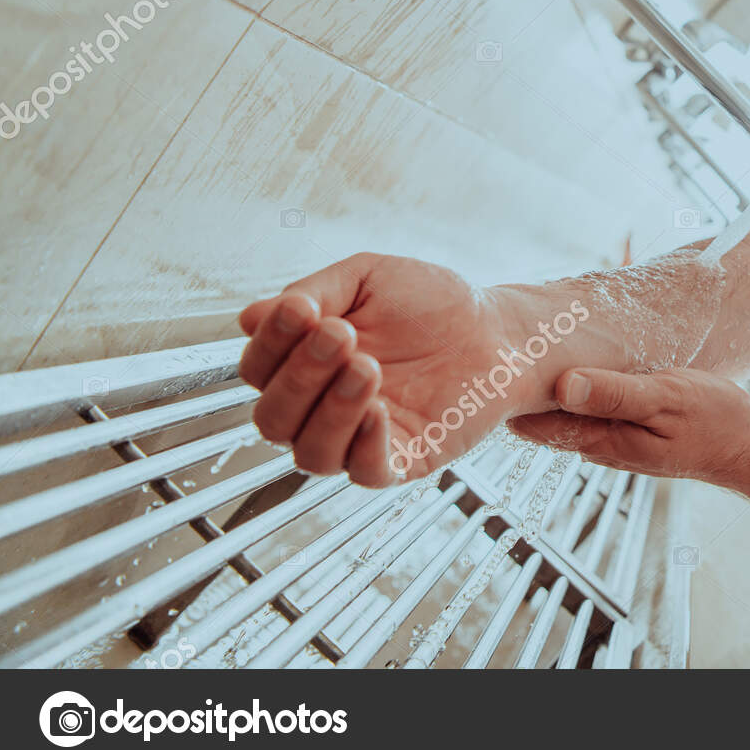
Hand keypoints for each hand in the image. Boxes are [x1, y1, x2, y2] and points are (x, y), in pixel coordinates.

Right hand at [237, 253, 550, 485]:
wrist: (496, 328)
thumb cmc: (431, 303)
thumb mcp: (368, 278)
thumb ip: (315, 291)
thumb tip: (253, 317)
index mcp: (305, 362)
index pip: (259, 368)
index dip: (271, 341)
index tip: (301, 309)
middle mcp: (322, 405)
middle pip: (273, 417)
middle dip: (300, 374)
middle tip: (340, 334)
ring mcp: (357, 436)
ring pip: (310, 452)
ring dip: (330, 410)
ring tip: (367, 366)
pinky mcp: (400, 459)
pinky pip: (364, 471)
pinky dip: (363, 445)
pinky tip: (378, 409)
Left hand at [505, 366, 749, 485]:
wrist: (747, 446)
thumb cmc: (713, 421)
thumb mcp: (664, 398)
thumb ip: (614, 393)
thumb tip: (561, 385)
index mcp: (600, 439)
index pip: (533, 420)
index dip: (507, 391)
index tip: (484, 359)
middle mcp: (596, 443)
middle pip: (541, 414)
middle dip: (519, 383)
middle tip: (492, 342)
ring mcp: (609, 436)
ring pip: (562, 408)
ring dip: (544, 381)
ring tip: (521, 344)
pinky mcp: (624, 426)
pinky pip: (585, 403)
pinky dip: (571, 382)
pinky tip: (568, 358)